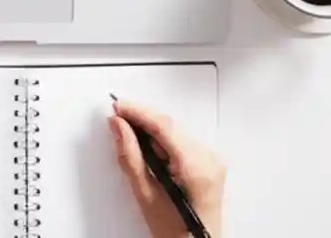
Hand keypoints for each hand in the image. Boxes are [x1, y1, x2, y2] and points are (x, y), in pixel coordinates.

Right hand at [108, 101, 226, 237]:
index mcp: (196, 166)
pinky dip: (164, 141)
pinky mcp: (210, 161)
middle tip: (117, 119)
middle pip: (170, 125)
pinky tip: (150, 150)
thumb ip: (130, 156)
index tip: (118, 106)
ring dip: (152, 131)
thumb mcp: (145, 194)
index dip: (138, 112)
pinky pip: (182, 141)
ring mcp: (213, 159)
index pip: (164, 126)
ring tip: (131, 139)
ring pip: (175, 131)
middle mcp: (209, 158)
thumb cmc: (175, 231)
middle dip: (142, 120)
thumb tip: (119, 127)